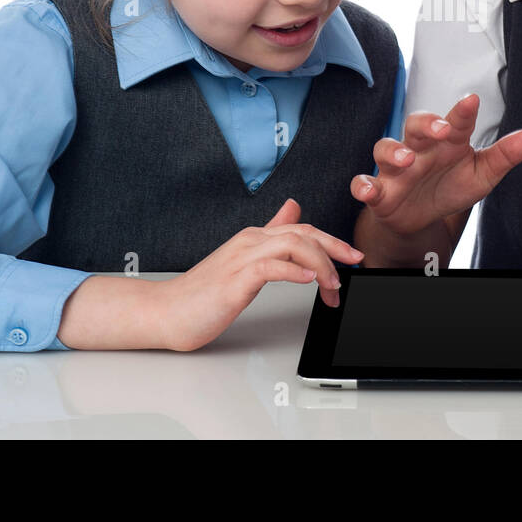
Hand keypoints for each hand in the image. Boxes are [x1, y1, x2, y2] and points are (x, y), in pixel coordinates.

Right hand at [159, 199, 362, 351]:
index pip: (302, 229)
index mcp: (253, 238)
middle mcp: (249, 242)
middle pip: (303, 233)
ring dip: (321, 265)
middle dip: (335, 248)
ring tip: (332, 285)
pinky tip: (309, 280)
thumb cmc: (204, 293)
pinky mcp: (235, 280)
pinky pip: (271, 267)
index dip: (331, 240)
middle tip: (354, 266)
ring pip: (293, 244)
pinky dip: (294, 270)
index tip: (352, 256)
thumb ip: (269, 236)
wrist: (166, 312)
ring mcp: (241, 259)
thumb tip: (292, 209)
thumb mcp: (244, 261)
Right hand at [350, 93, 521, 236]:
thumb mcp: (481, 175)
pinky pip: (363, 183)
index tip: (472, 101)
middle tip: (440, 129)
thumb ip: (504, 156)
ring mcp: (396, 169)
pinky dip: (362, 185)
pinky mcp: (380, 191)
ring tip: (407, 159)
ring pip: (385, 148)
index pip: (454, 121)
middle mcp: (419, 149)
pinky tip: (369, 189)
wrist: (421, 219)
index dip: (462, 111)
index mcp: (446, 142)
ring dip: (393, 151)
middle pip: (415, 125)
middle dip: (425, 124)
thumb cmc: (449, 187)